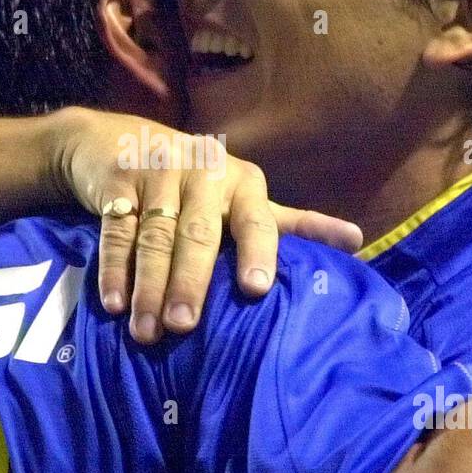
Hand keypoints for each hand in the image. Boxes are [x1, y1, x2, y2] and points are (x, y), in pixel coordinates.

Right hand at [51, 108, 362, 342]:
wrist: (113, 140)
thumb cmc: (194, 182)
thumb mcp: (242, 197)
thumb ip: (292, 224)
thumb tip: (358, 240)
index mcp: (242, 181)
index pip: (255, 219)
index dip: (257, 252)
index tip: (256, 290)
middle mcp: (203, 171)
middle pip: (197, 234)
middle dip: (190, 281)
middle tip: (184, 327)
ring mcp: (156, 172)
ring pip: (154, 237)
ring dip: (147, 287)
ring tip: (146, 332)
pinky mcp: (115, 180)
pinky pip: (115, 230)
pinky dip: (113, 268)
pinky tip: (113, 303)